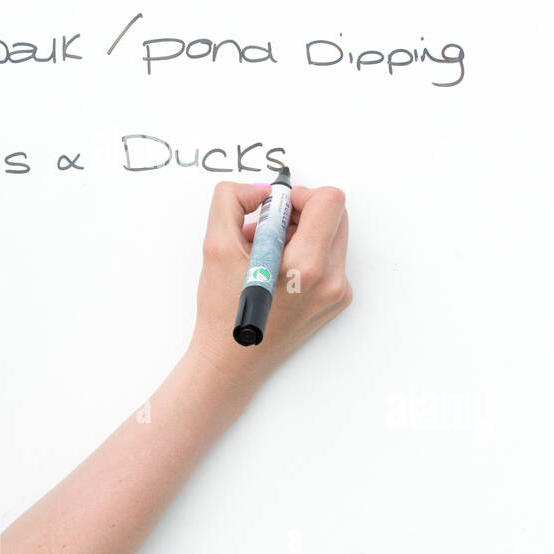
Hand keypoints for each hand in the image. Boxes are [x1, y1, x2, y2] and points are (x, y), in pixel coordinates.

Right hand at [189, 181, 351, 388]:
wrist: (232, 362)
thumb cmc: (223, 312)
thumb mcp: (215, 245)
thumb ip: (231, 201)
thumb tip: (260, 191)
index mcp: (308, 266)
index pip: (330, 201)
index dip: (300, 194)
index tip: (276, 208)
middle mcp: (332, 280)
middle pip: (336, 214)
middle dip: (300, 212)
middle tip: (268, 228)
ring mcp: (338, 293)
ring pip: (332, 235)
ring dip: (301, 231)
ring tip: (265, 251)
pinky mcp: (336, 301)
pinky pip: (329, 258)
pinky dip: (305, 253)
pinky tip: (276, 269)